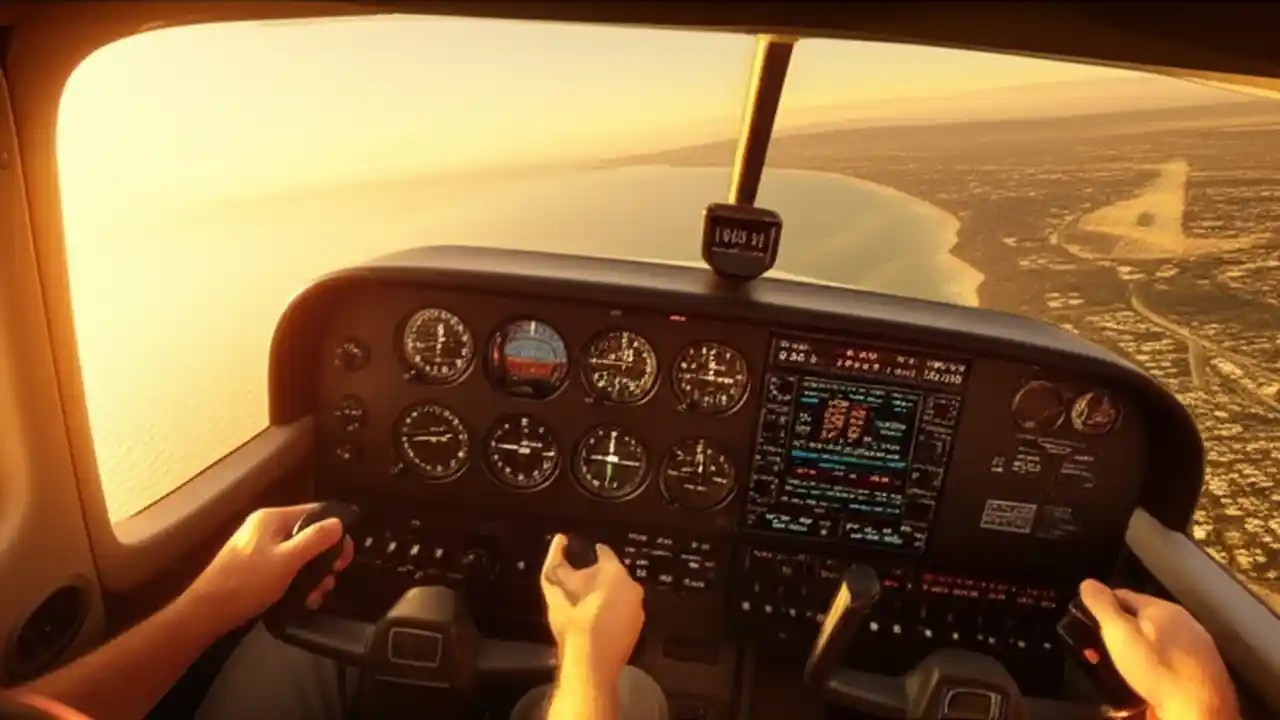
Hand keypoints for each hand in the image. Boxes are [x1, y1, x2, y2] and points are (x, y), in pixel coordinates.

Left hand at [185, 504, 354, 634]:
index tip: (344, 558)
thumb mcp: (286, 561)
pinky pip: (286, 567)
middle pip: (309, 535)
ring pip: (300, 555)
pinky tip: (303, 599)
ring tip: (316, 597)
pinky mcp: (256, 567)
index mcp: (272, 519)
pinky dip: (298, 581)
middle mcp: (267, 528)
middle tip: (330, 581)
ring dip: (313, 575)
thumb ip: (314, 540)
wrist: (207, 612)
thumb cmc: (247, 583)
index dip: (335, 532)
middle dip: (324, 560)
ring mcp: (260, 548)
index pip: (316, 512)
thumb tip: (338, 523)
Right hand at [540, 534, 644, 683]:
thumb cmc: (571, 618)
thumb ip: (555, 559)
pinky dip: (614, 612)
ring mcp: (638, 607)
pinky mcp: (638, 627)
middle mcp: (631, 585)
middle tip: (584, 583)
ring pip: (621, 593)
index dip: (593, 553)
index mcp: (613, 571)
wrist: (591, 660)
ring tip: (590, 603)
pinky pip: (624, 612)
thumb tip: (559, 539)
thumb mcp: (554, 585)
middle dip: (601, 576)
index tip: (588, 553)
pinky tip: (600, 620)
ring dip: (609, 594)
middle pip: (614, 574)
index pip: (604, 553)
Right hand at [1080, 580, 1237, 719]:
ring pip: (1157, 640)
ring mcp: (1197, 644)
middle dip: (1120, 632)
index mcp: (1161, 607)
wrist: (1201, 710)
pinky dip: (1156, 665)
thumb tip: (1088, 583)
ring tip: (1122, 668)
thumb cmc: (1156, 669)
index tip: (1088, 626)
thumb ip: (1102, 607)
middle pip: (1141, 619)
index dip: (1101, 608)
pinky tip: (1149, 679)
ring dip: (1138, 649)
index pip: (1122, 595)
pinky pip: (1170, 658)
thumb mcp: (1119, 635)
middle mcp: (1183, 620)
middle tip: (1101, 652)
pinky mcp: (1204, 668)